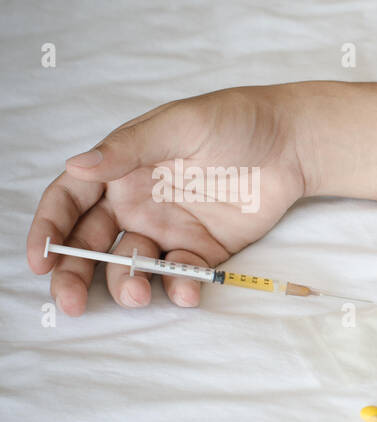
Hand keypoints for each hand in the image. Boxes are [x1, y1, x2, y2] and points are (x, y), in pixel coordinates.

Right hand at [26, 85, 307, 313]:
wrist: (291, 143)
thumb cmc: (234, 120)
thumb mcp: (179, 124)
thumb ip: (130, 147)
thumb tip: (78, 164)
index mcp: (119, 171)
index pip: (70, 202)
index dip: (50, 230)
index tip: (40, 260)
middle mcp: (136, 204)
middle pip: (92, 244)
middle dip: (76, 274)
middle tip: (70, 301)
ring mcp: (169, 229)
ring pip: (133, 265)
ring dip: (128, 284)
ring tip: (137, 296)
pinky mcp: (204, 250)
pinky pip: (182, 273)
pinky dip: (178, 285)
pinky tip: (184, 289)